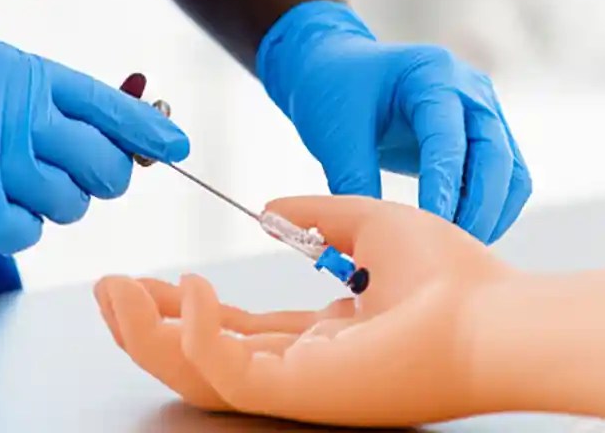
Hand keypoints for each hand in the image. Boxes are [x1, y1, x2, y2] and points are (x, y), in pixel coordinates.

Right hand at [0, 37, 188, 253]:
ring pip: (70, 204)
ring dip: (49, 204)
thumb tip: (116, 130)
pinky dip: (12, 226)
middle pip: (104, 164)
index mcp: (24, 74)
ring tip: (3, 182)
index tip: (178, 149)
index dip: (149, 131)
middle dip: (102, 178)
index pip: (108, 105)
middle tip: (77, 178)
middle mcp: (17, 113)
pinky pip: (28, 232)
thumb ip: (42, 98)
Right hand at [95, 195, 509, 427]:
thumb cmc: (455, 278)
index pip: (235, 330)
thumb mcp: (372, 227)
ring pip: (197, 374)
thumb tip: (269, 211)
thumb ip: (319, 219)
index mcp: (322, 341)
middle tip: (106, 288)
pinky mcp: (301, 393)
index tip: (151, 275)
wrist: (499, 316)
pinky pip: (226, 372)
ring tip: (113, 290)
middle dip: (146, 326)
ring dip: (147, 334)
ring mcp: (299, 388)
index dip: (186, 305)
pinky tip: (188, 288)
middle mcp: (303, 369)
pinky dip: (197, 331)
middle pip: (202, 356)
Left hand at [257, 1, 530, 241]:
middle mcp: (470, 90)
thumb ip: (357, 183)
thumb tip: (376, 240)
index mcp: (433, 75)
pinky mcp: (484, 136)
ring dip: (490, 213)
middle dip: (477, 208)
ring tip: (454, 247)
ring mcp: (483, 111)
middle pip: (494, 156)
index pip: (449, 139)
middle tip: (447, 248)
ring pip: (509, 172)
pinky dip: (491, 210)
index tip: (428, 229)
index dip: (443, 188)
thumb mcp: (338, 135)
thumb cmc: (334, 91)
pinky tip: (462, 234)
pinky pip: (505, 179)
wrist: (336, 70)